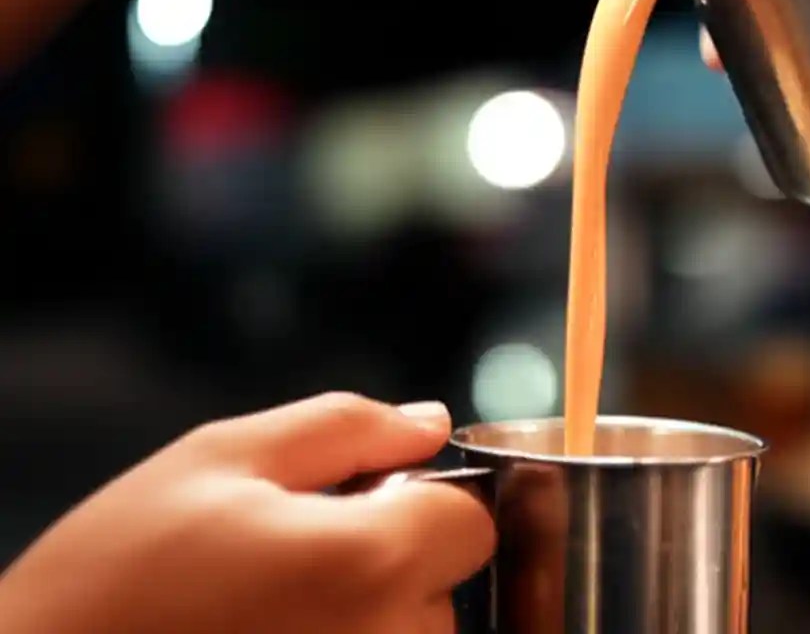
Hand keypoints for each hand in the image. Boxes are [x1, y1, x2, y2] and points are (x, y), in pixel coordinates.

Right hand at [0, 393, 494, 633]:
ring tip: (269, 613)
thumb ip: (347, 428)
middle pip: (446, 589)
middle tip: (289, 565)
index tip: (362, 506)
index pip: (471, 523)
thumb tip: (430, 422)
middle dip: (389, 562)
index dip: (420, 502)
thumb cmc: (113, 580)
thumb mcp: (220, 460)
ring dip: (365, 617)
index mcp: (369, 565)